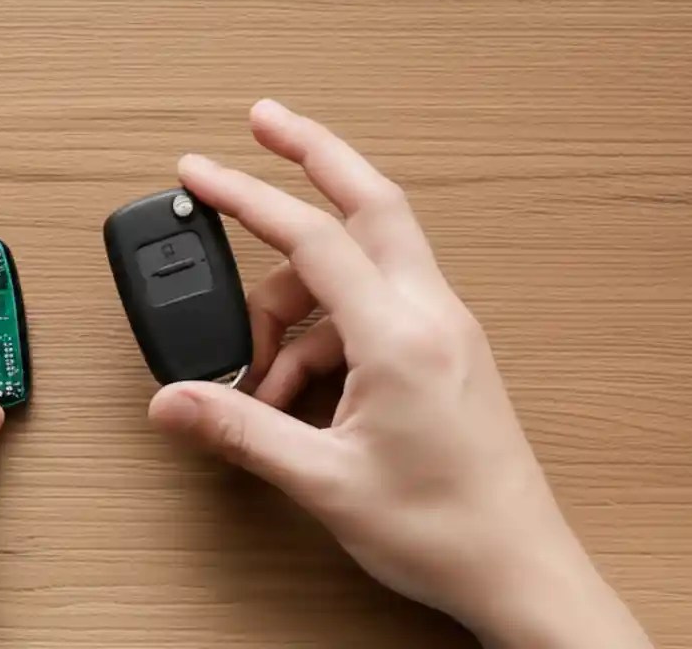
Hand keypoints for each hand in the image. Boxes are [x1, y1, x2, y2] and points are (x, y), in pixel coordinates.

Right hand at [149, 100, 649, 647]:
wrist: (517, 569)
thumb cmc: (442, 528)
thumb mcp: (323, 480)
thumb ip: (240, 429)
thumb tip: (173, 400)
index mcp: (402, 337)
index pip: (313, 239)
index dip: (246, 196)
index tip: (197, 171)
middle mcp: (430, 316)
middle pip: (369, 200)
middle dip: (312, 153)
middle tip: (260, 122)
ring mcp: (442, 329)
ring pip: (362, 261)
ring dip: (297, 293)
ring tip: (257, 371)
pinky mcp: (441, 350)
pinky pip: (373, 304)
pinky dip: (324, 327)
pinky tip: (294, 389)